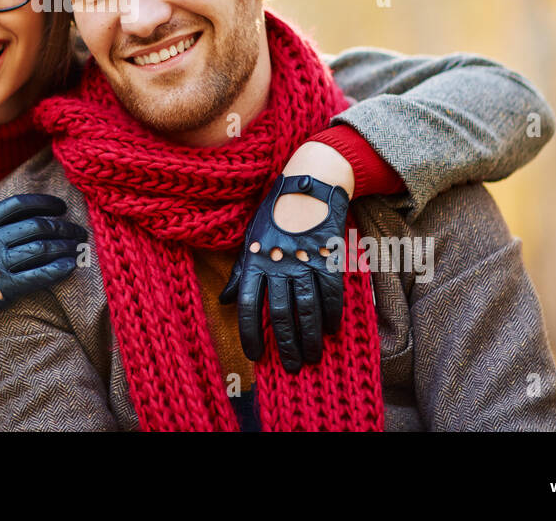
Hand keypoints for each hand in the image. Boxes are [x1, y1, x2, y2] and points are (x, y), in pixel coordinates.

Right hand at [0, 180, 86, 337]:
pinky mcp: (5, 288)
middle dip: (62, 226)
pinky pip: (38, 276)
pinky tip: (70, 266)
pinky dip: (57, 269)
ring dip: (64, 246)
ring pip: (41, 249)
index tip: (61, 207)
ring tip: (78, 246)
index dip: (44, 203)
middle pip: (36, 226)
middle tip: (78, 229)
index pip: (19, 205)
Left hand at [218, 174, 348, 371]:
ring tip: (312, 356)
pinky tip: (331, 330)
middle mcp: (279, 265)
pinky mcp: (327, 259)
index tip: (256, 355)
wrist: (305, 189)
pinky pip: (331, 293)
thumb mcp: (249, 240)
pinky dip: (332, 314)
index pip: (250, 305)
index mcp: (256, 261)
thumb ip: (240, 273)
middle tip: (292, 367)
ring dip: (311, 336)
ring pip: (308, 308)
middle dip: (287, 344)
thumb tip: (224, 300)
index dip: (251, 333)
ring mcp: (305, 262)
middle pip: (282, 313)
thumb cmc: (273, 217)